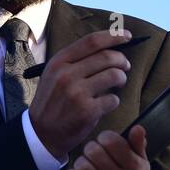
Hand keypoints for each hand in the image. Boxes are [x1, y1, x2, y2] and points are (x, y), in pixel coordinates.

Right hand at [30, 30, 132, 159]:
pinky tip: (106, 103)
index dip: (113, 36)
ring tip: (118, 83)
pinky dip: (114, 100)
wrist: (41, 132)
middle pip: (107, 57)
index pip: (92, 41)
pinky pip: (113, 99)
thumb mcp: (55, 74)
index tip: (127, 36)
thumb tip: (108, 50)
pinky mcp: (87, 111)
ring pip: (114, 76)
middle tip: (125, 66)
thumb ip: (76, 61)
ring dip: (121, 79)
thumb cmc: (52, 101)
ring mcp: (77, 93)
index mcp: (60, 61)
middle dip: (122, 60)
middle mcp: (67, 74)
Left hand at [65, 126, 150, 169]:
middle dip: (91, 148)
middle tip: (94, 153)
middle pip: (94, 151)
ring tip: (87, 164)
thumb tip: (138, 128)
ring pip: (82, 167)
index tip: (105, 142)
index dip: (105, 137)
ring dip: (81, 162)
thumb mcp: (139, 160)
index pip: (111, 141)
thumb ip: (138, 143)